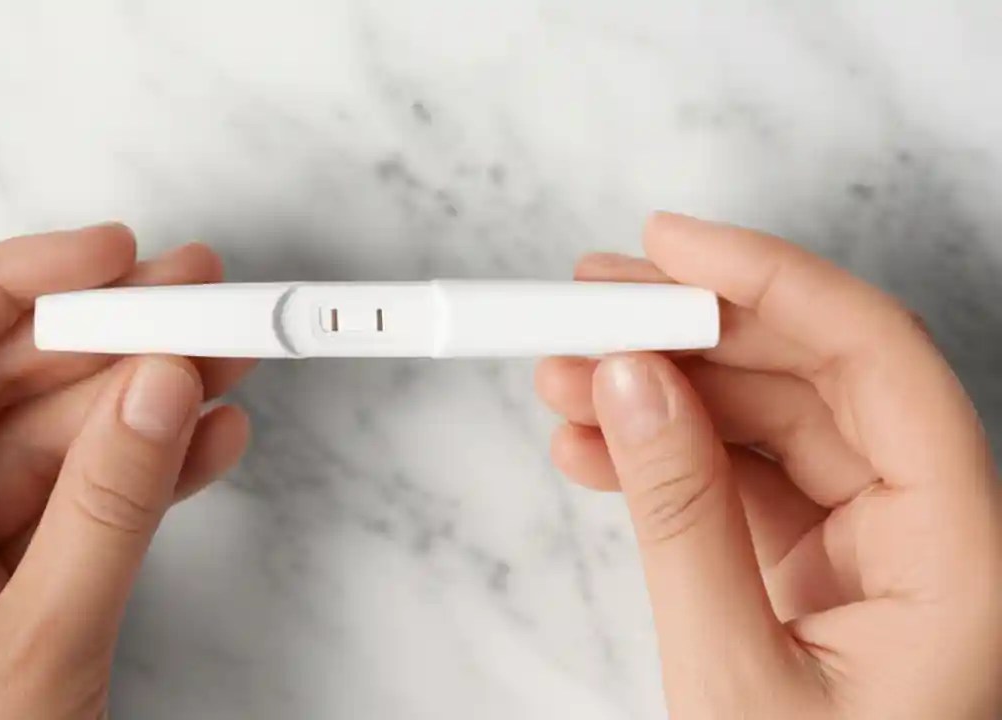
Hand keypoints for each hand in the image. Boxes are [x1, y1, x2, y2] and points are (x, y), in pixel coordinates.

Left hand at [0, 225, 253, 718]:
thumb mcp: (28, 656)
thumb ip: (102, 512)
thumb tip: (159, 390)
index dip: (11, 286)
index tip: (106, 256)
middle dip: (105, 342)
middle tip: (199, 300)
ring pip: (53, 448)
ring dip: (144, 404)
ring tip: (230, 358)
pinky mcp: (5, 598)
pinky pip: (79, 511)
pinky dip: (148, 478)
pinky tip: (208, 441)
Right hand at [536, 213, 1001, 717]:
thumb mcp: (733, 674)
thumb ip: (680, 517)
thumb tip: (632, 384)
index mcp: (962, 552)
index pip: (876, 360)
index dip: (771, 280)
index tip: (671, 246)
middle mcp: (926, 532)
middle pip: (810, 377)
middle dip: (689, 331)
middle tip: (587, 304)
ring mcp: (865, 549)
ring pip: (761, 423)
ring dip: (656, 392)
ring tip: (560, 377)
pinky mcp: (808, 570)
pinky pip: (732, 479)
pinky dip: (657, 455)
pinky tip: (590, 443)